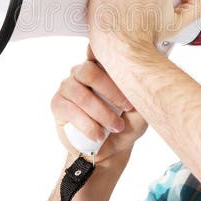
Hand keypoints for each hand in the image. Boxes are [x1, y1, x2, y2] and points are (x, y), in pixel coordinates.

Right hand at [50, 44, 147, 162]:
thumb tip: (142, 73)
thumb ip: (139, 87)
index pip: (97, 50)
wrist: (111, 149)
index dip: (105, 54)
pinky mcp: (58, 104)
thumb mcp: (141, 105)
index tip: (122, 68)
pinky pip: (70, 111)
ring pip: (80, 94)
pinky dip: (88, 125)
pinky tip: (99, 135)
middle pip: (88, 71)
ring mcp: (67, 87)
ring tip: (115, 126)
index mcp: (101, 66)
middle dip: (110, 91)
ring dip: (101, 112)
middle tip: (127, 107)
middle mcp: (81, 72)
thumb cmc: (127, 123)